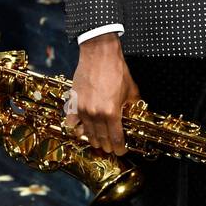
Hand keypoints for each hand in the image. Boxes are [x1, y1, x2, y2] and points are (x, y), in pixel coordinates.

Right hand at [64, 34, 139, 155]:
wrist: (99, 54)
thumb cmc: (116, 70)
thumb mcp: (131, 90)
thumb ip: (132, 107)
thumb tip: (134, 116)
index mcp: (112, 113)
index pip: (116, 139)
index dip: (119, 148)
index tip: (121, 150)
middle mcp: (96, 114)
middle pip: (101, 139)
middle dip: (107, 146)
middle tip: (111, 147)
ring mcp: (82, 110)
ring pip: (87, 134)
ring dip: (94, 140)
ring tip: (99, 141)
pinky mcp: (73, 103)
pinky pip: (71, 124)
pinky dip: (77, 129)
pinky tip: (81, 130)